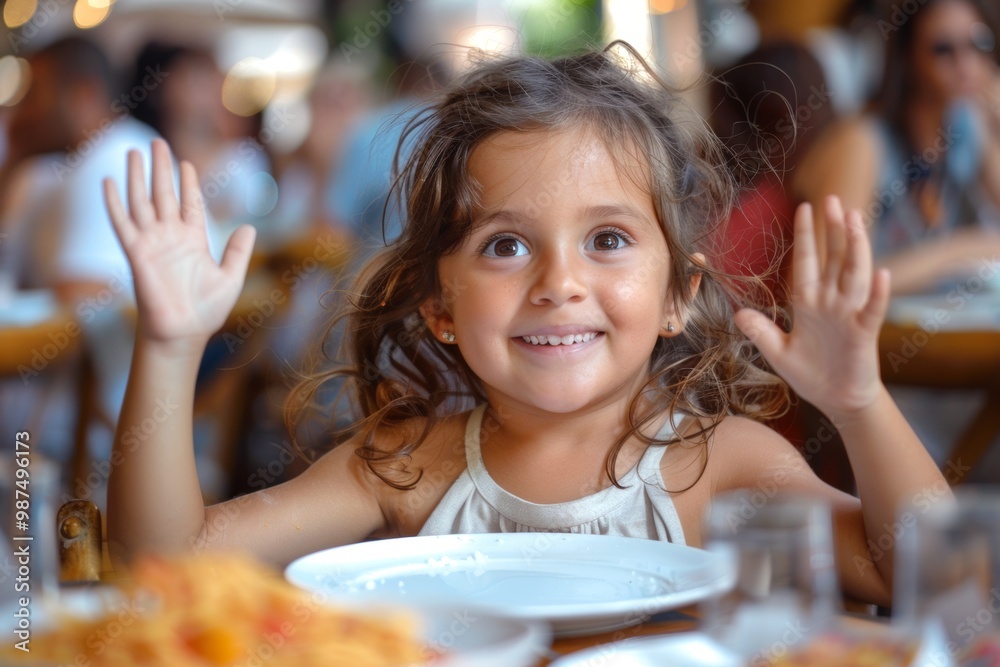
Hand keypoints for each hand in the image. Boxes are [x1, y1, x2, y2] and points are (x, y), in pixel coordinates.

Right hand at [104, 139, 255, 351]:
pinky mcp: (136, 253)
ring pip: (142, 201)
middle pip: (164, 194)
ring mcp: (152, 243)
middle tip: (157, 142)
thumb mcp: (231, 278)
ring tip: (133, 151)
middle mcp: (171, 237)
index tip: (185, 163)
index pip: (189, 204)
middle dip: (160, 168)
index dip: (188, 183)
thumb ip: (238, 252)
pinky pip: (122, 223)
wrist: (183, 332)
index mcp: (194, 241)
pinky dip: (114, 202)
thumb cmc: (206, 310)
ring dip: (137, 176)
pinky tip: (109, 181)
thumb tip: (251, 227)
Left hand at [734, 196, 889, 416]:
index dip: (806, 236)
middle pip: (834, 258)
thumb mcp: (777, 352)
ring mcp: (849, 315)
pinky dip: (877, 293)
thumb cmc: (811, 374)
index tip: (804, 207)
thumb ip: (760, 332)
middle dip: (832, 229)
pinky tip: (880, 273)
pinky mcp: (863, 333)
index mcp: (808, 303)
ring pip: (854, 275)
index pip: (807, 261)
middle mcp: (831, 302)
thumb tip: (737, 314)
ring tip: (854, 220)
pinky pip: (871, 310)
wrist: (837, 401)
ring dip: (855, 248)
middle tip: (833, 199)